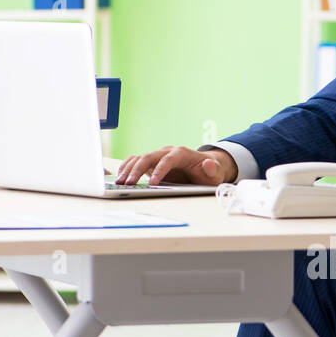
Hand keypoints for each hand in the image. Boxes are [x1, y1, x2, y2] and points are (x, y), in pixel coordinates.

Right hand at [115, 145, 238, 185]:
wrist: (205, 168)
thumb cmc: (208, 173)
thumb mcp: (214, 173)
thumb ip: (212, 169)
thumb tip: (209, 164)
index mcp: (182, 153)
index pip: (168, 160)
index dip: (160, 171)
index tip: (153, 183)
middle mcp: (167, 152)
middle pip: (149, 157)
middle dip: (137, 170)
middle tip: (129, 184)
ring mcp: (158, 157)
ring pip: (140, 158)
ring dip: (129, 169)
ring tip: (120, 182)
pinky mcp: (152, 163)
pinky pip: (136, 161)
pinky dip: (128, 167)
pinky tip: (120, 176)